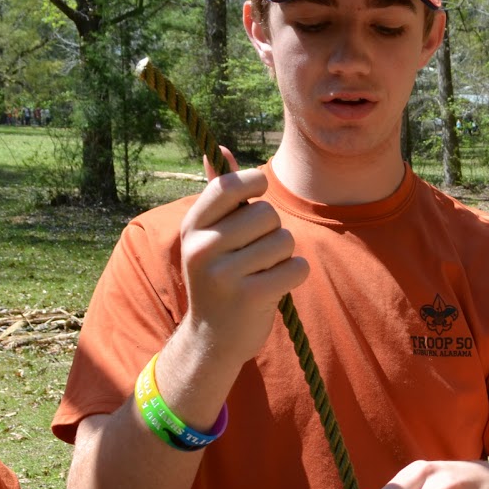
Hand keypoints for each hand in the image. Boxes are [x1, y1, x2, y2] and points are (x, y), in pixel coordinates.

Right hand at [178, 149, 308, 370]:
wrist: (212, 339)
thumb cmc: (219, 278)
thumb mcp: (209, 236)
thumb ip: (219, 194)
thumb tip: (221, 148)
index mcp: (193, 227)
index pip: (230, 185)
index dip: (255, 185)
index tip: (258, 200)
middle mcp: (202, 247)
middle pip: (267, 214)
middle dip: (273, 231)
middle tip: (258, 254)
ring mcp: (223, 274)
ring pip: (284, 240)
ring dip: (285, 255)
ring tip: (264, 272)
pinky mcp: (249, 297)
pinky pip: (296, 267)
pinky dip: (295, 275)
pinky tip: (277, 286)